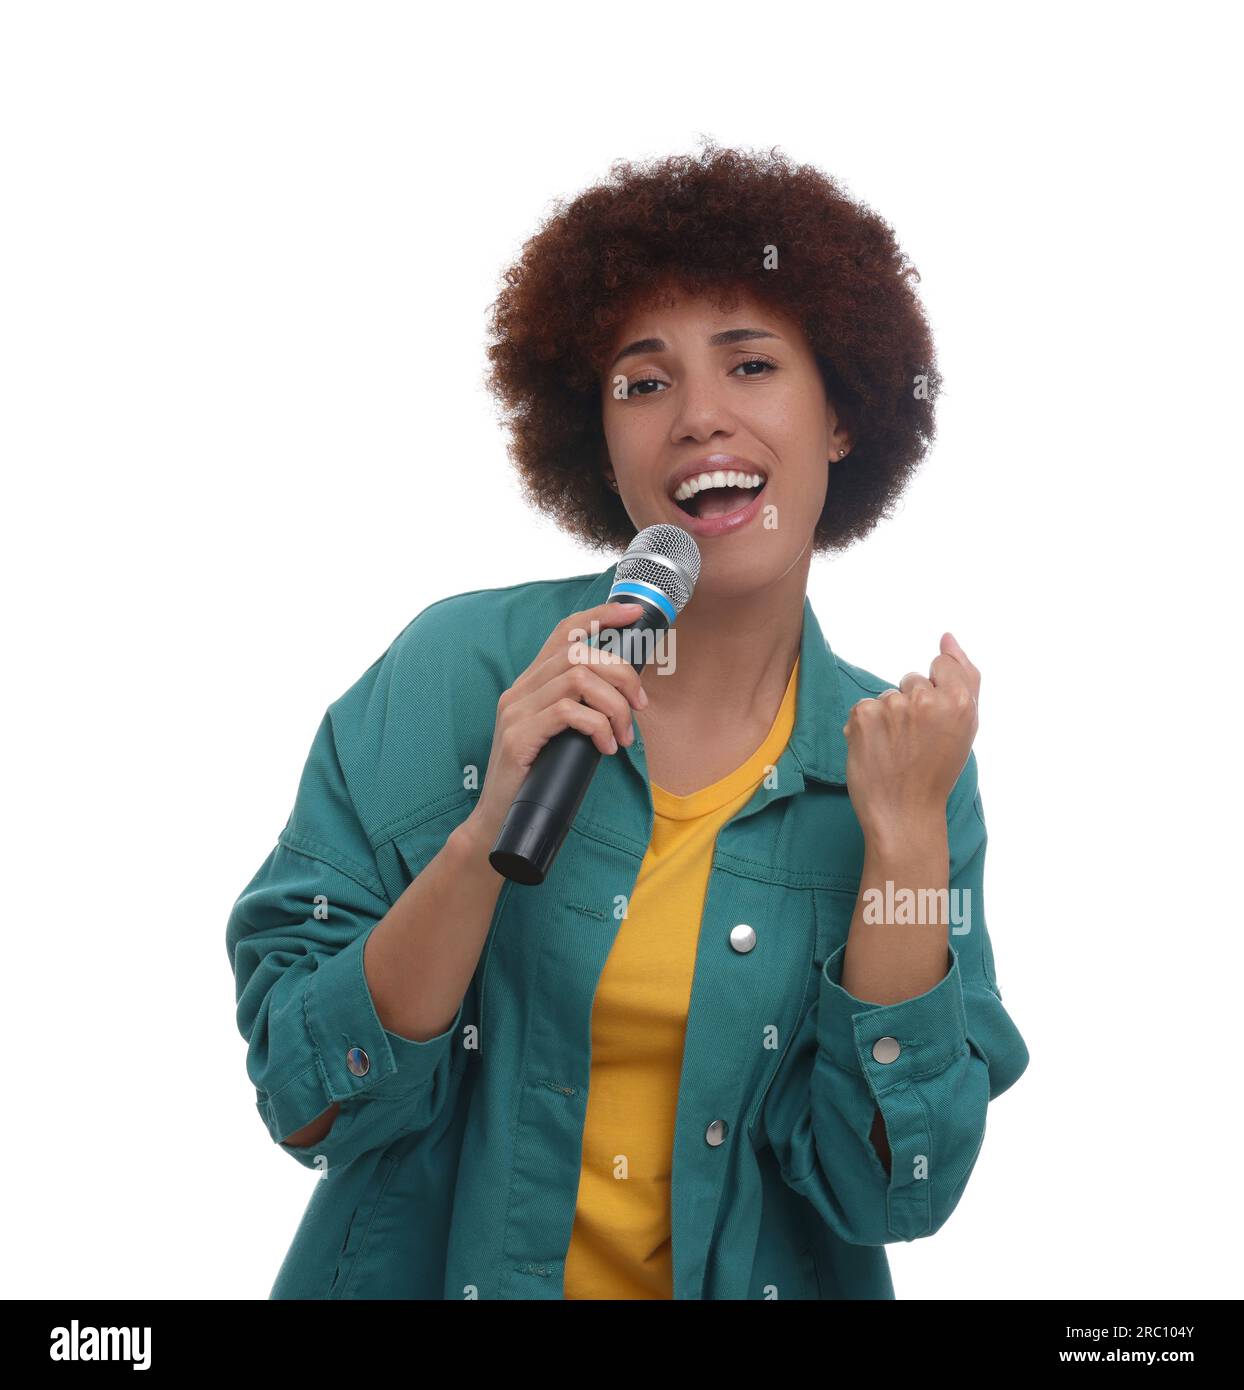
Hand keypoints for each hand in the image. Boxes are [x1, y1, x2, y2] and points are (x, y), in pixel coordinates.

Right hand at [464, 599, 649, 850]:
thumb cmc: (538, 778)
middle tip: (639, 707)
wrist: (498, 820)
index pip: (564, 631)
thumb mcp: (562, 735)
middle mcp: (520, 690)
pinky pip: (568, 712)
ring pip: (578, 678)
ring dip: (614, 705)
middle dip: (621, 674)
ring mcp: (516, 712)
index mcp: (531, 684)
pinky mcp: (519, 737)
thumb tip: (627, 696)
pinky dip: (597, 726)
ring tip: (623, 736)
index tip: (633, 614)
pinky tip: (606, 748)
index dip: (600, 616)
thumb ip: (581, 709)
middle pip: (579, 651)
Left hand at [842, 632, 979, 841]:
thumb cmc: (937, 770)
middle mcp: (926, 699)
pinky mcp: (863, 715)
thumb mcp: (965, 726)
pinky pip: (864, 706)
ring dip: (888, 716)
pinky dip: (866, 726)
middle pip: (912, 679)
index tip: (932, 719)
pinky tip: (876, 750)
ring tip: (896, 749)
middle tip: (916, 743)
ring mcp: (892, 706)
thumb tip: (948, 636)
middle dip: (911, 705)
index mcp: (959, 701)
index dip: (936, 693)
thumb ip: (964, 677)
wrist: (904, 813)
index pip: (942, 665)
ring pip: (887, 694)